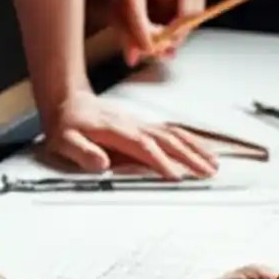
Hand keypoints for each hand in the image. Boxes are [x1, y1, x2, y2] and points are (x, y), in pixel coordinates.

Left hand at [42, 91, 216, 178]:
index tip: (175, 176)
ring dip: (195, 149)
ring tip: (213, 164)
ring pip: (174, 135)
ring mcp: (143, 125)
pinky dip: (191, 141)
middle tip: (207, 173)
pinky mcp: (146, 127)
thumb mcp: (64, 141)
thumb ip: (82, 152)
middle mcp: (135, 127)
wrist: (70, 102)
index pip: (143, 147)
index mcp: (117, 132)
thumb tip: (100, 164)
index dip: (160, 161)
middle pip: (167, 140)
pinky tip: (202, 150)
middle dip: (189, 157)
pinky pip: (173, 133)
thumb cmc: (68, 126)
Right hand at [113, 0, 218, 65]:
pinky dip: (148, 32)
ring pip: (126, 16)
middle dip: (133, 36)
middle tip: (151, 55)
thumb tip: (174, 40)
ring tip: (162, 54)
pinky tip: (162, 47)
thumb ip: (187, 12)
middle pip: (121, 9)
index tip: (149, 45)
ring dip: (140, 38)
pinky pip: (138, 16)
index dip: (136, 23)